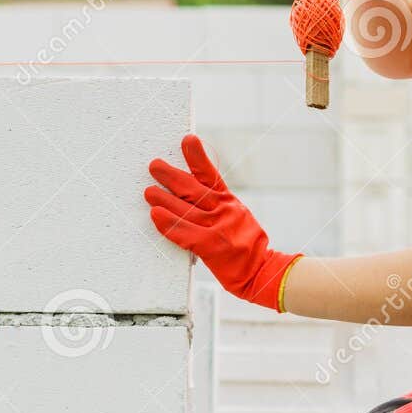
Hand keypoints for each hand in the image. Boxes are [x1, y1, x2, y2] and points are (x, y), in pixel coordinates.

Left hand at [145, 134, 302, 311]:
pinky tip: (157, 216)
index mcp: (230, 202)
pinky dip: (169, 224)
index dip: (198, 157)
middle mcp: (224, 211)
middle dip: (171, 176)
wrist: (263, 272)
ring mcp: (218, 228)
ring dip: (164, 199)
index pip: (211, 175)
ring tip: (149, 192)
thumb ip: (218, 205)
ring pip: (186, 210)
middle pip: (193, 189)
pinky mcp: (211, 247)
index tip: (187, 140)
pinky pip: (185, 233)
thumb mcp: (238, 217)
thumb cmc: (247, 246)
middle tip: (155, 165)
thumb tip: (192, 191)